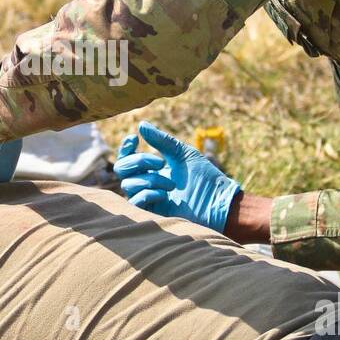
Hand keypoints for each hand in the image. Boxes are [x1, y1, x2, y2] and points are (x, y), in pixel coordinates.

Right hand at [114, 121, 240, 232]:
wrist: (217, 201)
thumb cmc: (204, 177)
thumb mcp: (182, 153)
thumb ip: (162, 140)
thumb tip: (141, 125)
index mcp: (152, 168)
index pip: (127, 158)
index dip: (125, 148)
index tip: (135, 138)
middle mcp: (146, 182)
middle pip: (121, 169)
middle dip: (138, 161)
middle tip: (160, 162)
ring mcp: (148, 198)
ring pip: (128, 184)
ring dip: (150, 179)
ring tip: (172, 184)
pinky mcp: (152, 213)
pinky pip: (135, 201)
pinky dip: (148, 193)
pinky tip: (165, 194)